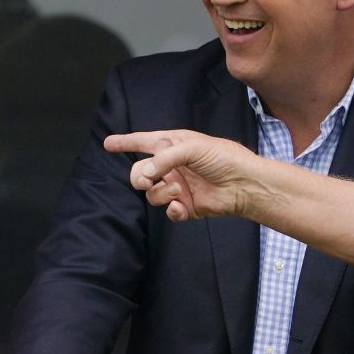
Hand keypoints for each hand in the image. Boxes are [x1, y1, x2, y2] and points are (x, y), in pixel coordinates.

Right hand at [103, 129, 256, 220]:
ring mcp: (179, 187)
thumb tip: (144, 175)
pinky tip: (182, 206)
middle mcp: (174, 166)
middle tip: (146, 180)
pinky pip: (169, 211)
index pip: (144, 142)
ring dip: (161, 193)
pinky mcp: (187, 206)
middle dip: (138, 178)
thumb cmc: (225, 158)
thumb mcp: (193, 148)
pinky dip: (173, 210)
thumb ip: (164, 159)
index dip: (126, 142)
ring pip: (152, 194)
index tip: (108, 143)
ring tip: (179, 191)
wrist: (245, 183)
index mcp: (174, 146)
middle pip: (140, 173)